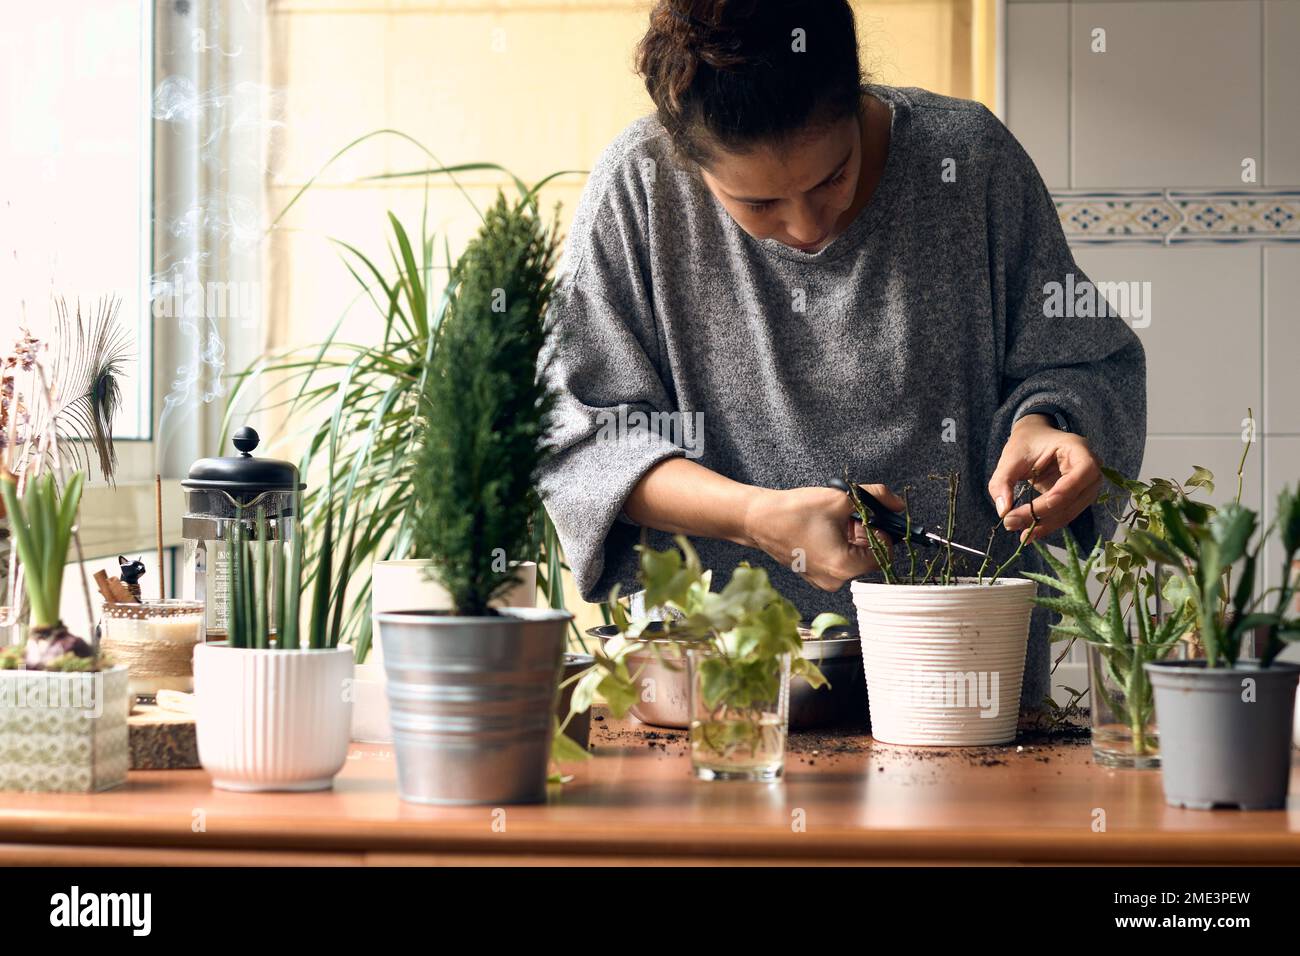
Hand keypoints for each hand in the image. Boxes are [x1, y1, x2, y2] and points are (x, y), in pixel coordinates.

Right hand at [742, 484, 903, 590]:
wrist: (758, 519)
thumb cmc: (796, 510)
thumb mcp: (842, 498)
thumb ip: (876, 498)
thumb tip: (898, 504)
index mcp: (844, 566)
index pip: (884, 552)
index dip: (883, 530)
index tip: (872, 513)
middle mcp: (835, 580)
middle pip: (869, 557)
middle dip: (867, 533)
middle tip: (852, 514)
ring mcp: (823, 580)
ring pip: (853, 558)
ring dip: (853, 537)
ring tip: (836, 519)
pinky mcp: (814, 575)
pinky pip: (838, 561)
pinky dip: (839, 544)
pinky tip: (825, 528)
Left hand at [988, 414, 1102, 542]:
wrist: (1035, 440)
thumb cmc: (1026, 444)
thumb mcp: (1010, 458)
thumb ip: (1002, 482)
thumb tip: (1003, 511)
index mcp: (1078, 449)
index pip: (1082, 473)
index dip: (1064, 492)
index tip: (1040, 505)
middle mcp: (1090, 468)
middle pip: (1074, 498)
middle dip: (1044, 514)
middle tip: (1012, 522)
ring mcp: (1087, 486)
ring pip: (1070, 511)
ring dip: (1045, 524)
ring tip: (1020, 532)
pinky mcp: (1078, 499)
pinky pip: (1065, 515)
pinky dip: (1047, 525)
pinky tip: (1029, 533)